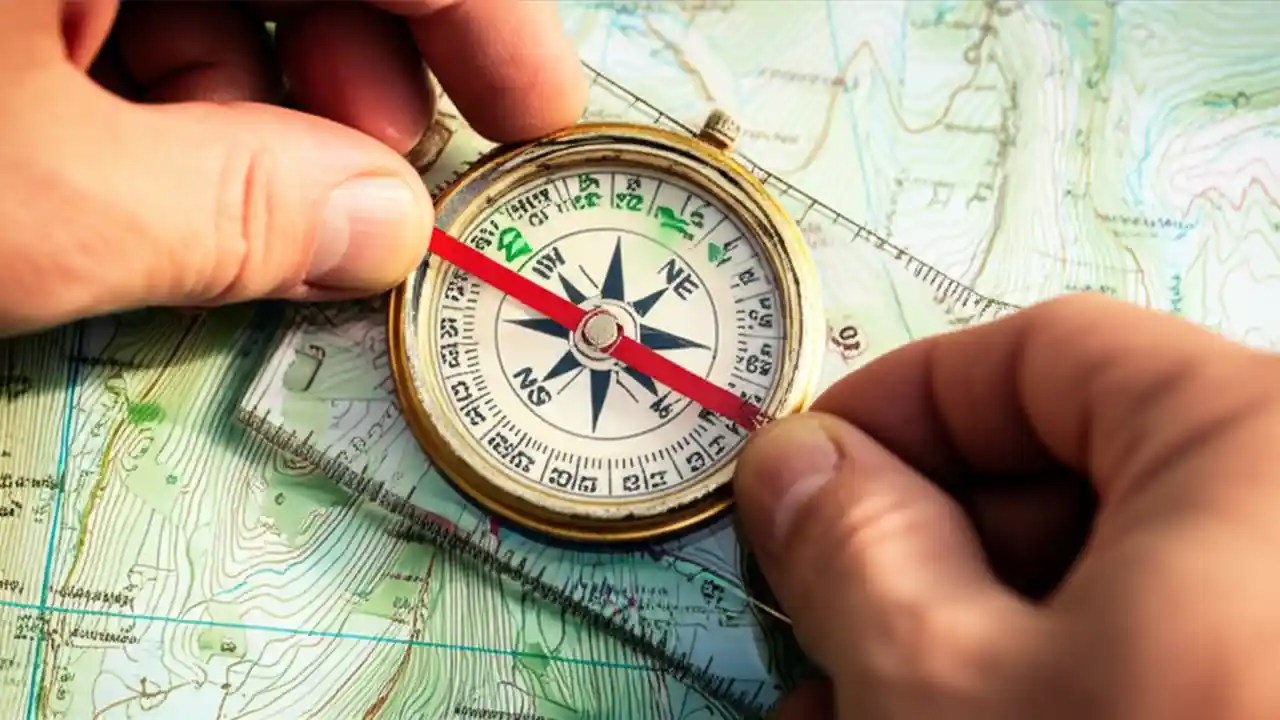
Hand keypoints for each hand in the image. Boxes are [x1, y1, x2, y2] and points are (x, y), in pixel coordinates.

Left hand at [0, 0, 584, 334]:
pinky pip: (112, 11)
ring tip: (213, 215)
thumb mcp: (24, 202)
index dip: (488, 23)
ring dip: (239, 109)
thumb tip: (383, 227)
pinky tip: (123, 182)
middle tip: (363, 203)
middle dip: (354, 83)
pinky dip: (146, 100)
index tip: (536, 121)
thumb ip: (226, 209)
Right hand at [734, 293, 1279, 718]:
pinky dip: (1050, 674)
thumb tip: (796, 467)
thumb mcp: (950, 685)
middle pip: (1068, 469)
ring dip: (963, 631)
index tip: (802, 483)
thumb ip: (854, 548)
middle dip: (918, 552)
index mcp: (1258, 440)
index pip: (1039, 351)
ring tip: (858, 704)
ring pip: (1105, 573)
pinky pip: (1160, 639)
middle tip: (821, 630)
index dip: (891, 409)